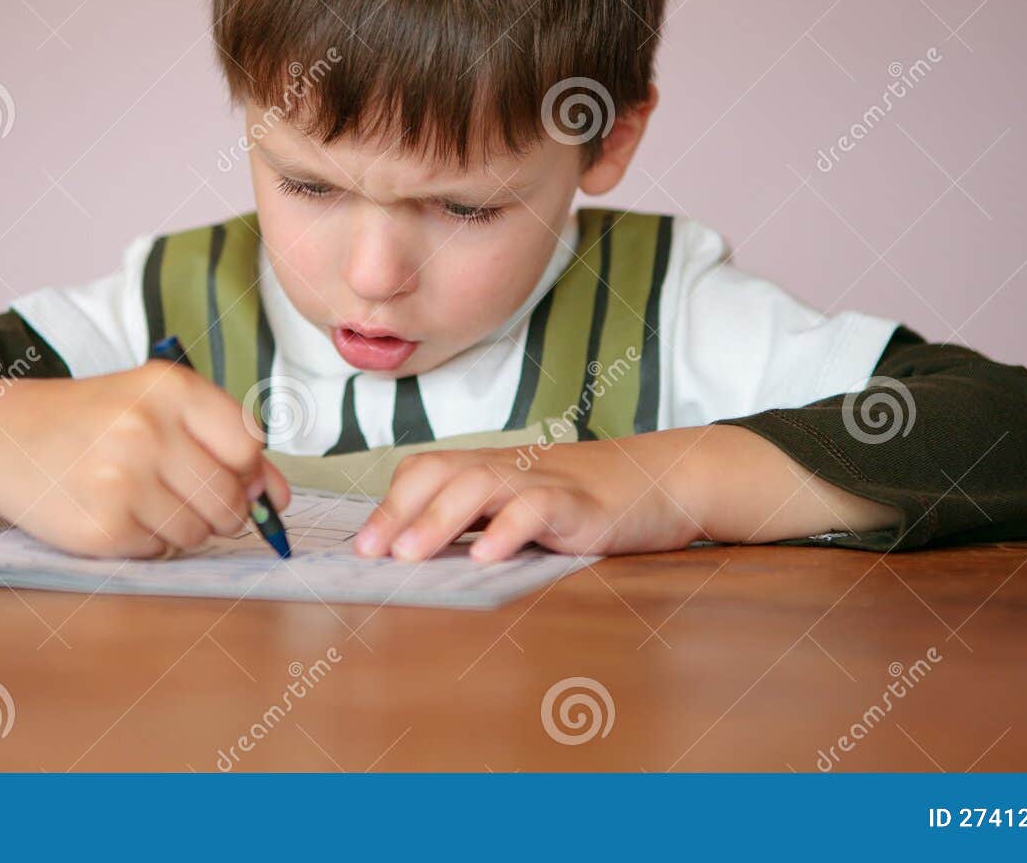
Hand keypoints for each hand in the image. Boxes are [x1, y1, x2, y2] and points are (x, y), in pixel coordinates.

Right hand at [0, 361, 289, 558]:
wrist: (3, 438)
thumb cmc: (94, 421)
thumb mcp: (156, 407)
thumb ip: (224, 442)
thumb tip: (279, 498)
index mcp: (169, 388)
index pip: (249, 445)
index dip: (248, 471)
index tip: (230, 474)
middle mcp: (146, 429)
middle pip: (230, 497)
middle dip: (222, 509)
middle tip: (185, 495)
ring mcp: (122, 480)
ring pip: (200, 531)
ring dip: (185, 528)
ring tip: (146, 500)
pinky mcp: (102, 527)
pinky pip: (161, 552)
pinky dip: (150, 542)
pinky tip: (120, 514)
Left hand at [351, 434, 708, 561]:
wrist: (664, 480)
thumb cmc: (587, 501)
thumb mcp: (523, 508)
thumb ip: (478, 525)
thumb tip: (416, 557)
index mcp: (490, 469)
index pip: (425, 470)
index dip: (390, 504)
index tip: (362, 548)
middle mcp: (509, 468)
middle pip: (440, 472)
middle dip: (398, 511)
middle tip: (370, 554)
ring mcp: (545, 482)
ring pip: (480, 484)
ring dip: (439, 519)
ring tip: (410, 556)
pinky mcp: (582, 505)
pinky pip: (538, 508)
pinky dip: (509, 529)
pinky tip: (487, 557)